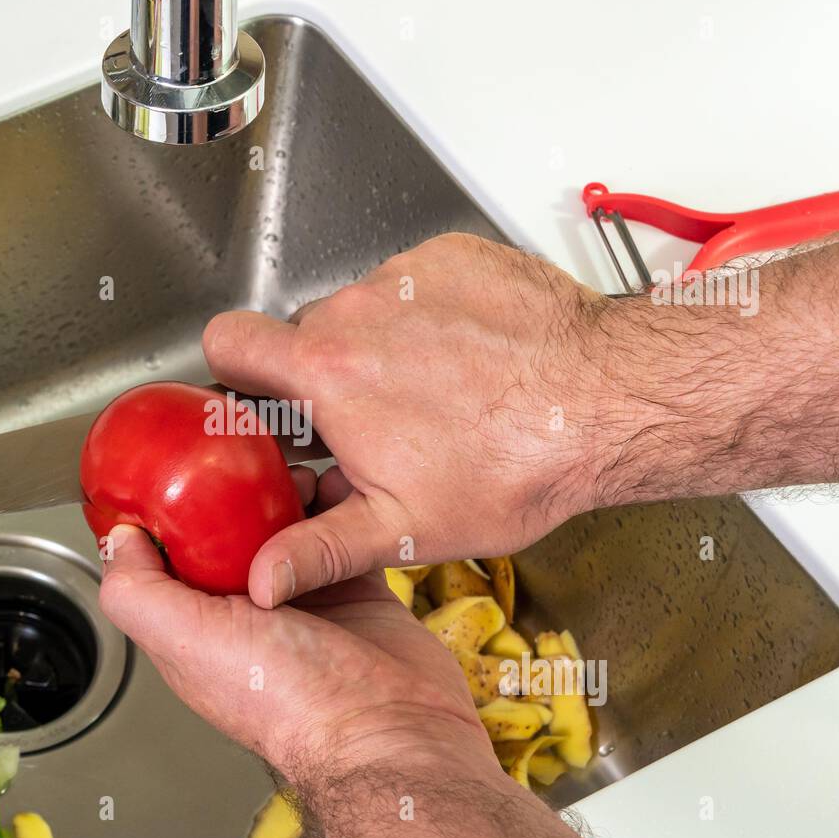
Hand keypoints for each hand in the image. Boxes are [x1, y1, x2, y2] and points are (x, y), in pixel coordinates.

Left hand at [97, 469, 588, 837]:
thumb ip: (138, 592)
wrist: (388, 727)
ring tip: (290, 461)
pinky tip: (335, 479)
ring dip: (287, 490)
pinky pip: (341, 531)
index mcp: (198, 627)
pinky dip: (338, 503)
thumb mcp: (187, 640)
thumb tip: (114, 541)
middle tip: (238, 450)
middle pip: (227, 533)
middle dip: (230, 490)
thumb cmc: (291, 701)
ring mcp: (303, 600)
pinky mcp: (354, 587)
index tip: (164, 465)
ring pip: (285, 526)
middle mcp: (247, 613)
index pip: (165, 558)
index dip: (160, 513)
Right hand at [203, 232, 605, 606]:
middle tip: (370, 420)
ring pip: (363, 309)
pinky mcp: (453, 256)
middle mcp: (357, 311)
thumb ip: (317, 550)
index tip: (257, 395)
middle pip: (303, 332)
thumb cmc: (515, 465)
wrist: (609, 399)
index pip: (228, 340)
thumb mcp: (404, 529)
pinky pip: (413, 282)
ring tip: (434, 391)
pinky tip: (468, 357)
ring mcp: (407, 276)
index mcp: (327, 374)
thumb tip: (259, 581)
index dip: (231, 368)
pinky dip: (429, 314)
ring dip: (380, 344)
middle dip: (323, 373)